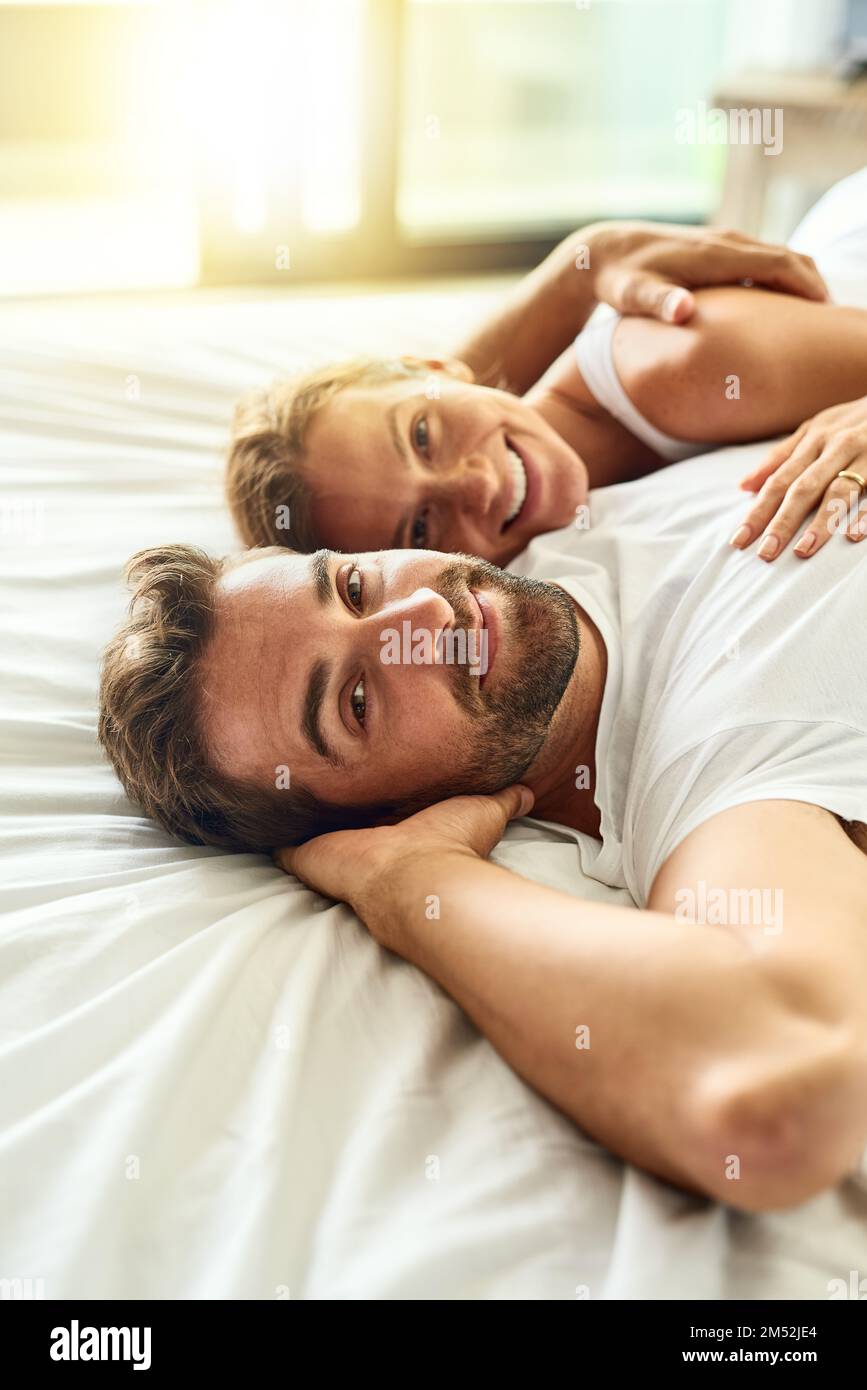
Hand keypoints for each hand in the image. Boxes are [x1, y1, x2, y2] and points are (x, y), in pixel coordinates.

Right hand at [274, 785, 533, 942]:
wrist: (413, 878)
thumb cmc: (448, 848)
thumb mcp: (483, 814)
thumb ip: (505, 802)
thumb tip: (529, 791)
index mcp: (395, 832)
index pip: (375, 809)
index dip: (366, 794)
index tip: (352, 769)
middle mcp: (361, 843)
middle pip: (337, 820)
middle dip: (326, 800)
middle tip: (306, 769)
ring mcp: (330, 852)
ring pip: (307, 829)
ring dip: (296, 812)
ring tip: (273, 781)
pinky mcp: (303, 857)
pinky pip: (278, 842)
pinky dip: (267, 828)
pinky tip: (254, 809)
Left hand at [587, 221, 827, 325]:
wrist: (606, 251)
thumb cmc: (620, 280)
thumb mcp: (634, 296)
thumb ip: (659, 304)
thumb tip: (683, 310)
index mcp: (716, 255)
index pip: (778, 264)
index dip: (806, 286)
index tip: (826, 312)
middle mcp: (727, 242)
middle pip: (787, 257)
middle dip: (813, 284)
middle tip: (833, 319)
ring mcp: (724, 242)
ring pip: (778, 256)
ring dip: (801, 280)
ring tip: (817, 315)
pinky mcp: (718, 248)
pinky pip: (762, 260)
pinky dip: (783, 277)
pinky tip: (784, 305)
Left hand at [731, 396, 866, 559]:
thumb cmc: (852, 420)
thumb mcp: (815, 429)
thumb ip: (781, 457)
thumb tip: (744, 486)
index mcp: (813, 440)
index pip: (778, 481)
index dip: (758, 511)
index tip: (739, 541)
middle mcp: (835, 447)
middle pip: (803, 489)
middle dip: (782, 522)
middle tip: (765, 553)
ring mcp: (864, 456)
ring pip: (837, 491)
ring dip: (820, 522)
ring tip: (802, 551)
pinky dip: (864, 514)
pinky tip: (852, 535)